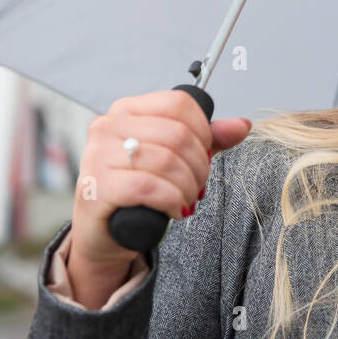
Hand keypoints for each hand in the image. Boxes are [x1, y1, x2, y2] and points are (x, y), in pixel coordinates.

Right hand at [69, 89, 251, 277]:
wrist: (104, 234)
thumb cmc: (138, 192)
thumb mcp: (175, 158)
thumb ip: (207, 140)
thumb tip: (242, 125)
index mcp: (126, 111)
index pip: (178, 104)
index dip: (203, 131)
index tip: (204, 153)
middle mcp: (107, 127)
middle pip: (176, 134)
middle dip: (198, 165)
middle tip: (197, 185)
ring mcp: (97, 156)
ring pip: (165, 161)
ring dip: (187, 186)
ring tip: (186, 199)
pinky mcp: (96, 187)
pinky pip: (148, 187)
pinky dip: (171, 200)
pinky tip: (173, 210)